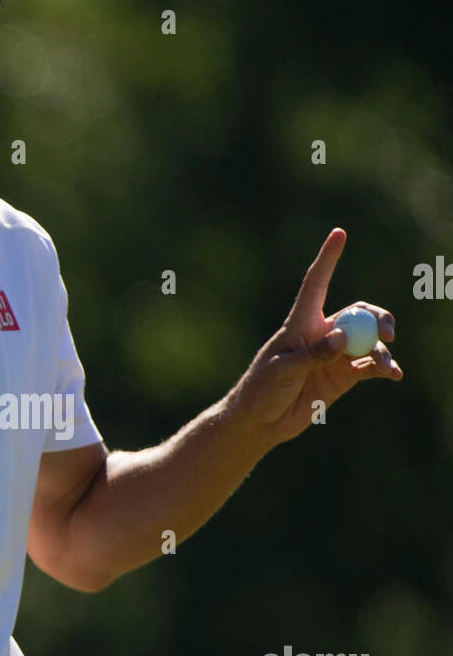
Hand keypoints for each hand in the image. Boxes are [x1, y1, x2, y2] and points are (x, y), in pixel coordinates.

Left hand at [228, 227, 401, 446]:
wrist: (262, 421)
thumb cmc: (261, 389)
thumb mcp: (282, 370)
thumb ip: (313, 355)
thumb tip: (343, 338)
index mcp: (300, 323)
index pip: (316, 284)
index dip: (328, 259)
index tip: (339, 233)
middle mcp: (322, 333)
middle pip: (358, 314)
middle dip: (376, 318)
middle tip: (386, 333)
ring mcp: (335, 355)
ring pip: (369, 342)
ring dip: (381, 351)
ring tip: (384, 366)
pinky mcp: (343, 376)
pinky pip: (370, 366)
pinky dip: (384, 368)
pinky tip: (393, 374)